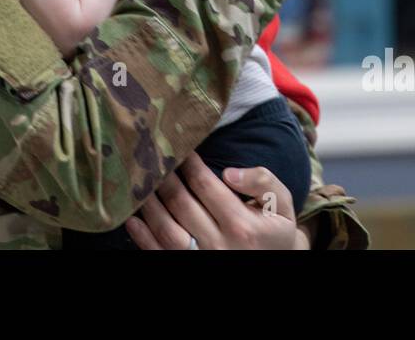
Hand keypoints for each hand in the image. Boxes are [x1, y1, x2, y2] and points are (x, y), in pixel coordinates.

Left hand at [123, 153, 301, 249]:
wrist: (277, 264)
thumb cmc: (274, 230)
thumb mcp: (281, 203)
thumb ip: (262, 181)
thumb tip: (229, 173)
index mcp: (241, 224)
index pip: (204, 184)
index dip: (188, 162)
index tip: (179, 146)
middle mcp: (219, 244)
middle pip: (180, 203)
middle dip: (164, 176)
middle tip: (152, 157)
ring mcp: (201, 260)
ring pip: (165, 228)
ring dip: (149, 203)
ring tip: (140, 182)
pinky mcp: (187, 269)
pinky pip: (159, 254)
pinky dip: (142, 237)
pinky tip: (133, 218)